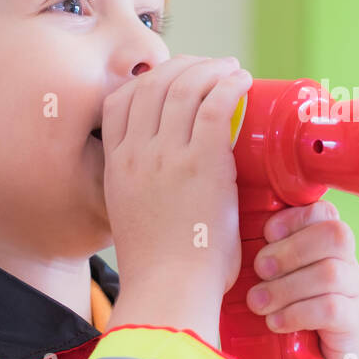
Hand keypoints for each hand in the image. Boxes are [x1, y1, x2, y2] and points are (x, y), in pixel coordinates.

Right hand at [102, 54, 251, 339]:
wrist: (170, 291)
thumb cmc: (162, 270)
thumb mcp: (133, 220)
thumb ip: (144, 193)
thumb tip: (170, 183)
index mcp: (115, 167)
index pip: (119, 101)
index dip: (148, 80)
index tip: (173, 79)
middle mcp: (136, 154)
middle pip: (153, 84)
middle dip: (183, 67)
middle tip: (210, 68)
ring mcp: (167, 155)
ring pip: (185, 87)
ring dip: (211, 69)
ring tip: (231, 69)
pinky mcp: (202, 162)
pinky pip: (215, 104)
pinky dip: (229, 85)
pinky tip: (243, 81)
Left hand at [244, 200, 358, 358]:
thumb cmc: (281, 322)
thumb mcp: (268, 284)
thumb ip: (259, 260)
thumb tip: (222, 238)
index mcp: (326, 247)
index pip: (324, 212)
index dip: (294, 217)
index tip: (265, 232)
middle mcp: (347, 264)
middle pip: (335, 235)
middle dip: (291, 249)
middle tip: (259, 270)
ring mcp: (355, 294)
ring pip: (331, 272)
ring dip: (287, 286)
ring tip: (259, 303)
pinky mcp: (354, 325)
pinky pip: (333, 308)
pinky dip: (298, 313)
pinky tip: (276, 323)